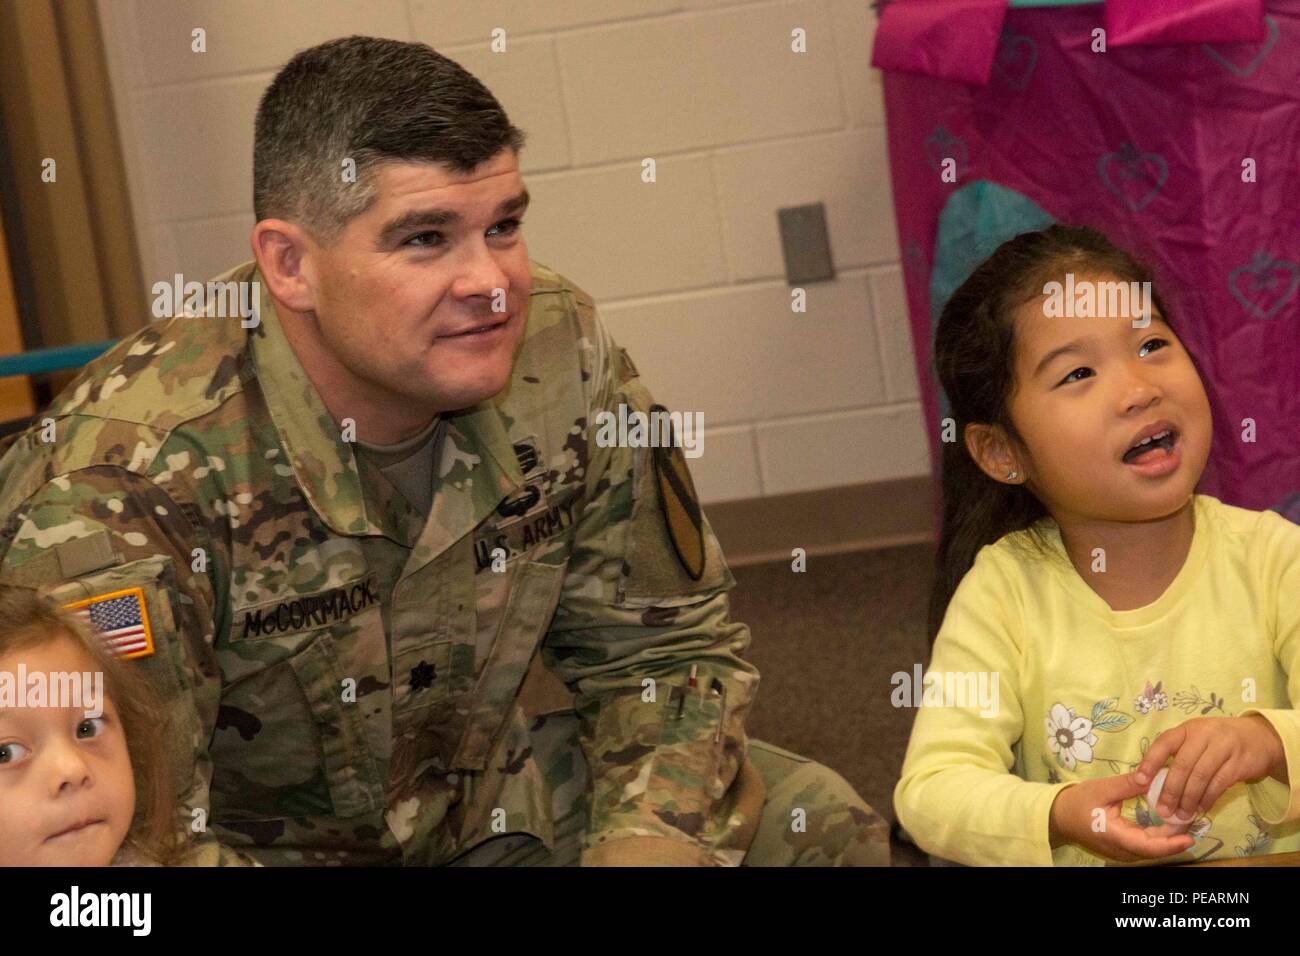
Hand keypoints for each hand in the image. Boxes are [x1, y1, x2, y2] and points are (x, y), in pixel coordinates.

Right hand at [1049, 773, 1195, 861]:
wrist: (1058, 817)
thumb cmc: (1077, 802)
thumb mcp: (1101, 789)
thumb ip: (1127, 784)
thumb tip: (1153, 776)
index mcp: (1114, 836)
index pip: (1148, 846)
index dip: (1170, 844)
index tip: (1189, 838)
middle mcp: (1121, 849)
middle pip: (1154, 849)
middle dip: (1175, 837)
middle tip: (1194, 819)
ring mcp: (1122, 851)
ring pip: (1151, 848)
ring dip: (1169, 837)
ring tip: (1186, 820)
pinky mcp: (1123, 848)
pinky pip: (1145, 845)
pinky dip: (1159, 836)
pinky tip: (1169, 824)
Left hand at [1134, 715, 1285, 823]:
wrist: (1260, 738)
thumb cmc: (1217, 741)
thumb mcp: (1196, 739)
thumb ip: (1177, 754)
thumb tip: (1151, 783)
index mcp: (1187, 729)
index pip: (1164, 743)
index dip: (1150, 762)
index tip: (1139, 782)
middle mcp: (1204, 735)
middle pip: (1183, 764)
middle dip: (1170, 790)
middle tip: (1162, 810)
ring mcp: (1224, 747)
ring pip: (1201, 776)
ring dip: (1188, 799)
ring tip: (1181, 815)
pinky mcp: (1240, 763)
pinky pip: (1220, 784)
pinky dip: (1207, 799)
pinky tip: (1200, 810)